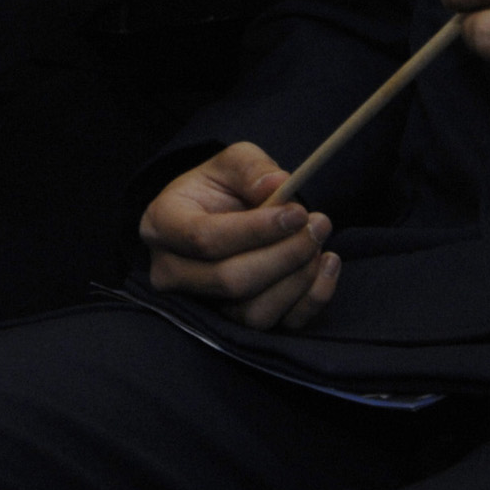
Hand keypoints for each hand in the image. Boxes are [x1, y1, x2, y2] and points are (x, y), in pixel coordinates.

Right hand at [139, 142, 338, 329]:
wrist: (218, 218)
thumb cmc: (219, 189)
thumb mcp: (231, 163)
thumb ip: (251, 167)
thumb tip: (277, 186)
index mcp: (161, 224)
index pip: (204, 238)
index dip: (256, 229)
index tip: (297, 212)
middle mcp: (171, 273)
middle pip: (231, 280)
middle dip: (284, 254)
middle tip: (319, 224)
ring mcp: (200, 304)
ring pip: (253, 311)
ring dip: (298, 279)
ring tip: (319, 243)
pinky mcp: (233, 324)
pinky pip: (276, 325)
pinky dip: (310, 300)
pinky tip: (327, 265)